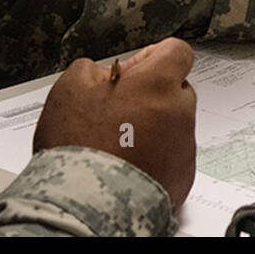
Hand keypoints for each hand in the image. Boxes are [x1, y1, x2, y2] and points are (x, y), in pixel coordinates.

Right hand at [33, 37, 196, 206]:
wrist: (85, 203)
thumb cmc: (79, 147)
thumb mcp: (71, 87)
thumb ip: (94, 69)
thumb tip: (107, 74)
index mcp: (156, 83)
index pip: (177, 51)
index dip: (154, 56)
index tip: (136, 70)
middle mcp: (178, 111)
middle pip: (175, 90)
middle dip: (152, 95)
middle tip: (120, 111)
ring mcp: (183, 145)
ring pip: (173, 124)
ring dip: (153, 128)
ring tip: (118, 144)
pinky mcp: (182, 176)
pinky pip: (173, 156)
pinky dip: (155, 157)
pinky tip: (128, 164)